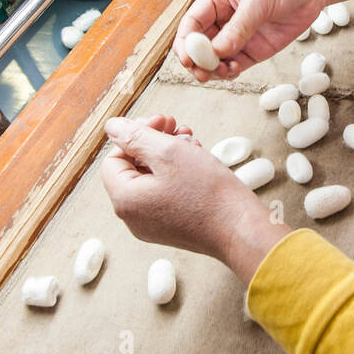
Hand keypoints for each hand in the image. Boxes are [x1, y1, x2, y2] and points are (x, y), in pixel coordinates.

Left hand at [102, 113, 288, 281]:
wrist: (241, 231)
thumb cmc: (208, 193)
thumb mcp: (169, 153)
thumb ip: (135, 136)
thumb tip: (112, 127)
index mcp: (126, 200)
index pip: (114, 158)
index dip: (136, 134)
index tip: (163, 122)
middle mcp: (133, 217)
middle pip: (133, 169)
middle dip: (155, 143)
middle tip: (178, 128)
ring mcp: (152, 226)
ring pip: (151, 180)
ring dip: (169, 156)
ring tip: (192, 142)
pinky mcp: (171, 229)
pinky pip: (164, 195)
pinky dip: (177, 175)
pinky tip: (197, 162)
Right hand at [174, 0, 353, 83]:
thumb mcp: (258, 2)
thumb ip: (238, 28)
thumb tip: (216, 52)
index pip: (191, 23)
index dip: (185, 41)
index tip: (187, 58)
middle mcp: (222, 19)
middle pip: (198, 45)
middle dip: (197, 61)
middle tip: (201, 73)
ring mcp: (237, 36)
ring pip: (214, 59)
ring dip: (213, 69)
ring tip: (223, 71)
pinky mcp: (252, 50)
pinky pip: (233, 65)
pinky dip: (229, 72)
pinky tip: (233, 71)